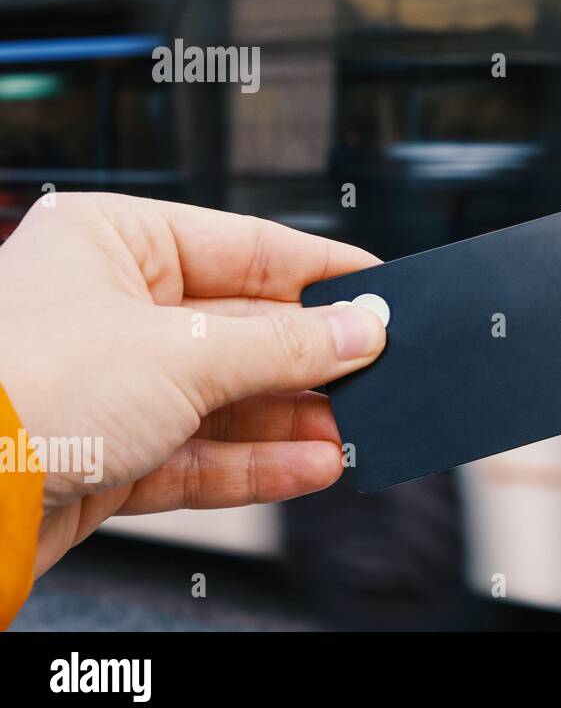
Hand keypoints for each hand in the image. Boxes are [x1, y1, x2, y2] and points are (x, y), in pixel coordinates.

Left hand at [0, 193, 386, 574]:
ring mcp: (108, 382)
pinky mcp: (109, 451)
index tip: (377, 290)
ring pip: (226, 395)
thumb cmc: (21, 390)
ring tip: (354, 428)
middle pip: (240, 327)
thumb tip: (361, 330)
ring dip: (292, 417)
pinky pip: (200, 450)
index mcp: (111, 242)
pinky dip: (257, 460)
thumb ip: (286, 345)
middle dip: (310, 358)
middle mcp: (108, 305)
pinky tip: (311, 465)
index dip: (319, 272)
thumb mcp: (182, 354)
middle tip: (375, 368)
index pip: (245, 247)